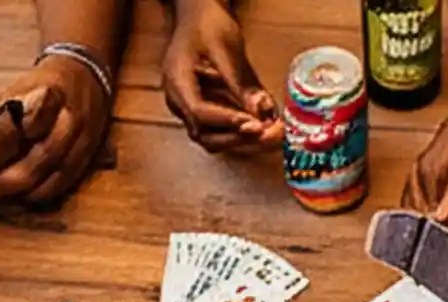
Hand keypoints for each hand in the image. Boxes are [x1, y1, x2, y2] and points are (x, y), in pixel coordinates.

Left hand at [0, 55, 109, 203]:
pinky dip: (36, 195)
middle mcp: (70, 121)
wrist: (86, 81)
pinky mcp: (85, 162)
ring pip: (51, 179)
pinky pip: (60, 187)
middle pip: (40, 160)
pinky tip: (17, 196)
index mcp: (50, 96)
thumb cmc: (42, 88)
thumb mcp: (14, 92)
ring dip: (20, 193)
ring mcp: (82, 144)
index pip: (23, 125)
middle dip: (7, 180)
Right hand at [163, 0, 281, 152]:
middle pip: (203, 134)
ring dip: (241, 139)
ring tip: (270, 133)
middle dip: (237, 139)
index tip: (255, 124)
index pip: (199, 112)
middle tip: (269, 134)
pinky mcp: (203, 107)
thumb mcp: (225, 47)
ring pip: (212, 137)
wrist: (198, 15)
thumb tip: (261, 110)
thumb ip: (241, 81)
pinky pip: (219, 128)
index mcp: (177, 82)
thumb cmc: (206, 24)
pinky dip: (241, 131)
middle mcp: (178, 100)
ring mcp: (188, 106)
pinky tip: (263, 125)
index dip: (228, 121)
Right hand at [403, 56, 447, 220]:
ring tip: (419, 217)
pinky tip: (416, 199)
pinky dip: (417, 181)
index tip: (443, 216)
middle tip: (428, 225)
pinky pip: (424, 156)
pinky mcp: (443, 129)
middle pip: (436, 161)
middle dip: (428, 196)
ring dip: (418, 191)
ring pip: (424, 159)